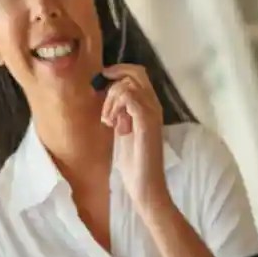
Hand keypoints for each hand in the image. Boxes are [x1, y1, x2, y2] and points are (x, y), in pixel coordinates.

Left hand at [101, 64, 168, 211]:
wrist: (146, 185)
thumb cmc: (134, 163)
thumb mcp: (122, 130)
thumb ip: (120, 112)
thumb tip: (109, 97)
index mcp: (150, 107)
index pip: (138, 74)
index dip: (119, 71)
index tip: (103, 80)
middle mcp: (154, 106)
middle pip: (136, 73)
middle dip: (113, 83)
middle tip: (106, 110)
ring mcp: (152, 113)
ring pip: (128, 85)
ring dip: (111, 100)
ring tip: (109, 122)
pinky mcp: (147, 122)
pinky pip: (130, 98)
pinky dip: (116, 108)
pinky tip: (114, 125)